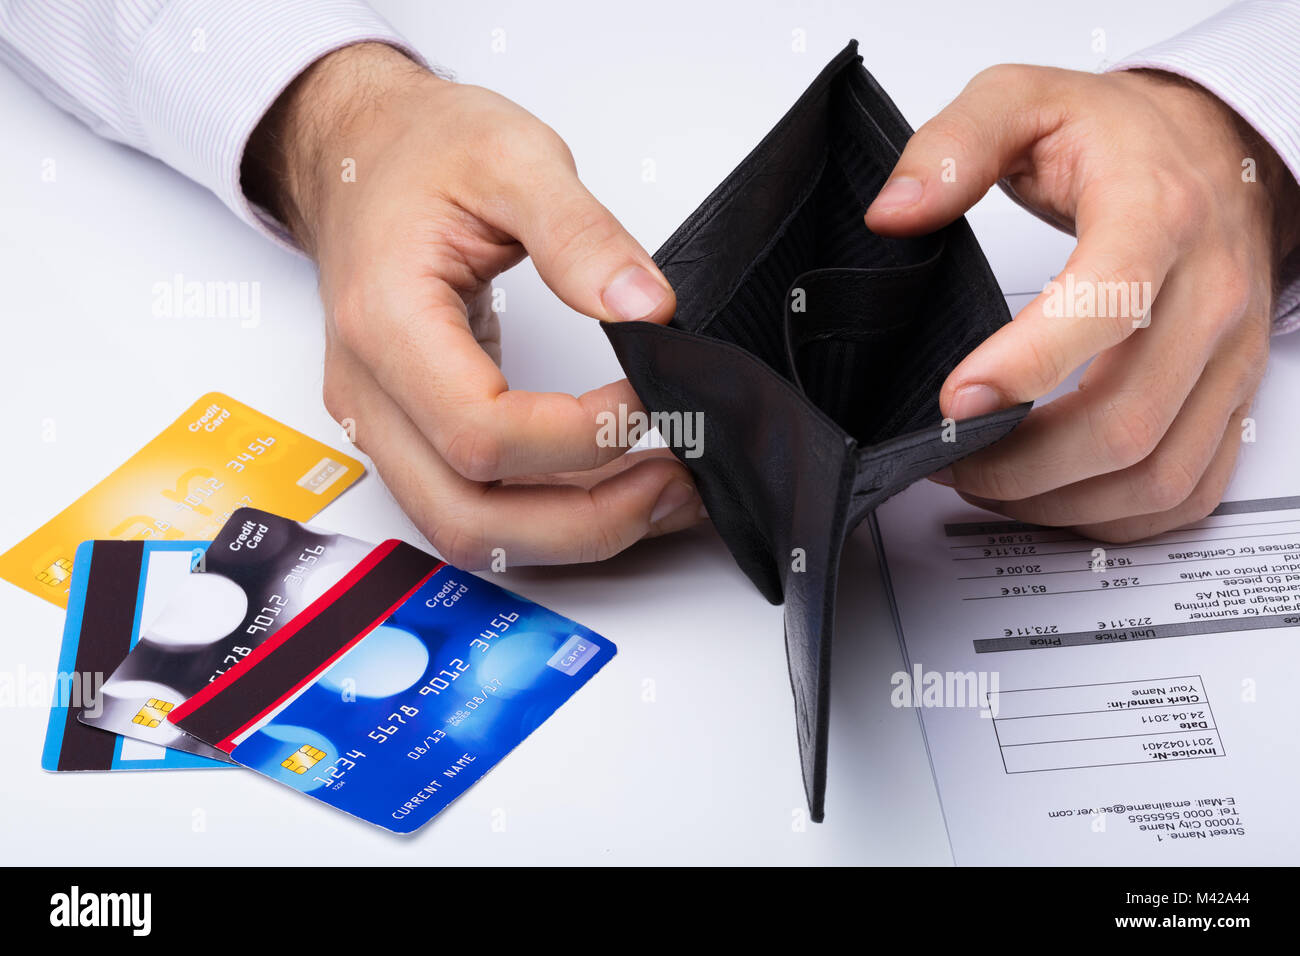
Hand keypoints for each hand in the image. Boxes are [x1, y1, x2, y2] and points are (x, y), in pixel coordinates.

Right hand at [244, 43, 700, 566]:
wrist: (359, 155)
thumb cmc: (418, 152)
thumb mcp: (511, 157)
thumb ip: (581, 234)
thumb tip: (647, 310)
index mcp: (387, 323)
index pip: (483, 433)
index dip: (584, 436)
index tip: (656, 397)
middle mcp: (370, 394)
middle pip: (470, 517)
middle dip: (588, 519)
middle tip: (677, 478)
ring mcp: (383, 424)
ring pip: (471, 531)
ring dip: (574, 531)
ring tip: (662, 490)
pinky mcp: (410, 434)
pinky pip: (477, 505)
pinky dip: (552, 513)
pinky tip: (618, 484)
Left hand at [865, 65, 1299, 540]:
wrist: (1213, 151)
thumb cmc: (1121, 136)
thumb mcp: (1025, 100)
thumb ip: (953, 146)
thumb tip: (895, 211)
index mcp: (1155, 218)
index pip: (1104, 308)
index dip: (1024, 370)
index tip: (954, 401)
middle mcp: (1208, 295)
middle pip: (1123, 423)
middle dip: (1020, 465)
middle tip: (952, 460)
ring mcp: (1226, 356)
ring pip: (1154, 475)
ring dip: (1058, 501)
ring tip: (988, 483)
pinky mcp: (1229, 398)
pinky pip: (1186, 490)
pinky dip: (1113, 515)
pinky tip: (1054, 498)